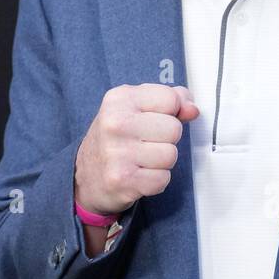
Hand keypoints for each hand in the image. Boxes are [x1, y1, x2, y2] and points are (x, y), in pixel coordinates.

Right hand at [74, 83, 198, 214]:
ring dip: (162, 162)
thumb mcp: (135, 108)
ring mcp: (117, 152)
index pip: (170, 98)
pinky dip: (156, 180)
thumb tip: (192, 109)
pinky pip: (163, 179)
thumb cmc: (116, 139)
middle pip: (174, 129)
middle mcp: (115, 123)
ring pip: (170, 155)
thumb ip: (168, 100)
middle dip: (167, 139)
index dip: (172, 111)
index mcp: (119, 99)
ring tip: (142, 160)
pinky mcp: (122, 179)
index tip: (156, 119)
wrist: (87, 176)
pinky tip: (139, 175)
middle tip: (146, 144)